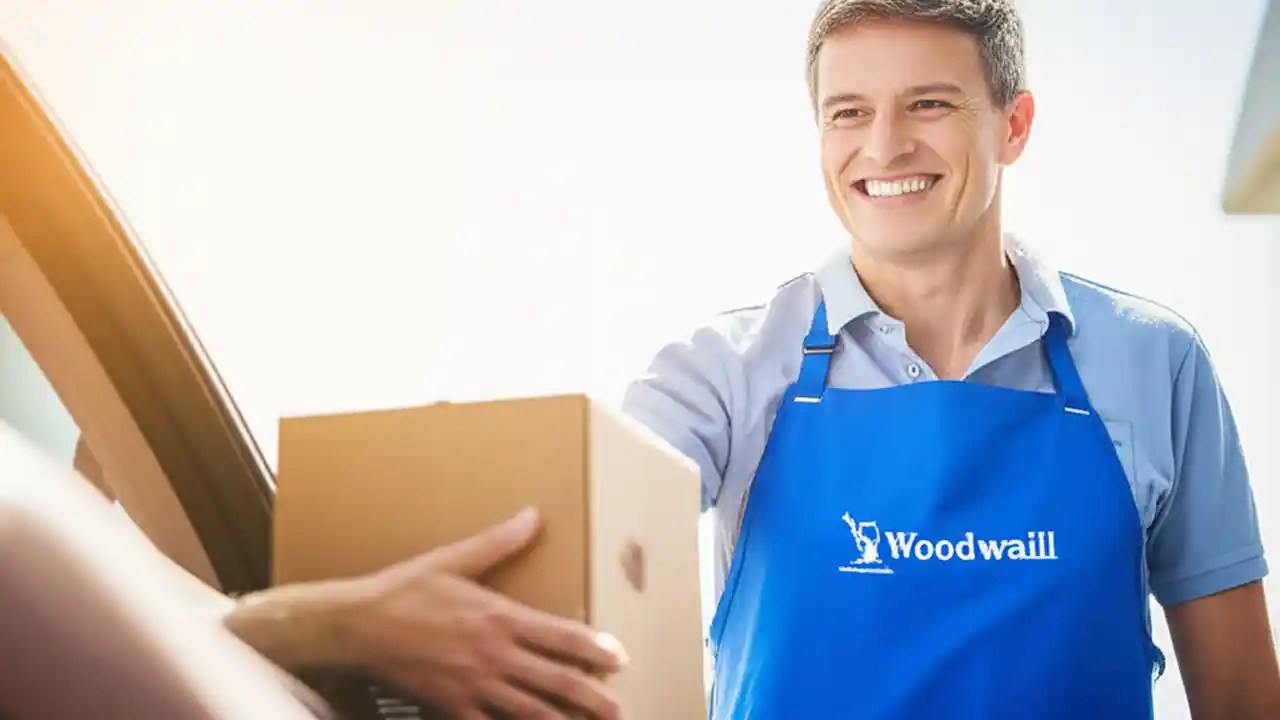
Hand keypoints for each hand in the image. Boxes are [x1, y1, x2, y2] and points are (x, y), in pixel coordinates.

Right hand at [333, 508, 627, 718]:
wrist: (358, 625)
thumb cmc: (405, 588)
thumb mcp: (455, 559)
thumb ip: (498, 542)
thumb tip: (532, 515)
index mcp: (500, 617)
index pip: (561, 635)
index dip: (595, 649)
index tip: (619, 659)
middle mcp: (494, 655)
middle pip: (555, 681)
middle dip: (591, 698)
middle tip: (617, 710)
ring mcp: (474, 685)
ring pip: (529, 712)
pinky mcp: (451, 706)